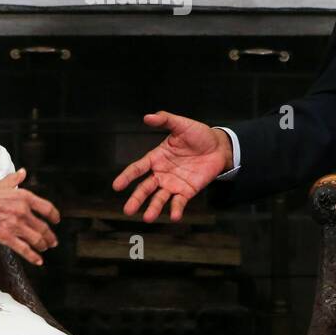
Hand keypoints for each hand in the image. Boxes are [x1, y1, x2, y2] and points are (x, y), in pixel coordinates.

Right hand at [0, 168, 58, 266]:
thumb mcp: (0, 183)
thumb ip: (14, 179)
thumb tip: (22, 173)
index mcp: (22, 196)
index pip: (47, 208)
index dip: (55, 216)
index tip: (56, 220)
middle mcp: (21, 211)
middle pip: (44, 227)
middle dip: (50, 236)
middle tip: (52, 241)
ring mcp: (14, 225)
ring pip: (36, 239)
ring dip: (43, 246)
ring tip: (45, 248)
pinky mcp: (4, 237)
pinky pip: (24, 249)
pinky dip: (33, 256)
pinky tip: (38, 260)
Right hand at [111, 111, 232, 221]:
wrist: (219, 146)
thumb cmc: (198, 134)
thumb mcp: (181, 124)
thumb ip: (165, 120)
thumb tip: (147, 117)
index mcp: (156, 158)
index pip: (138, 168)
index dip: (127, 177)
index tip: (116, 186)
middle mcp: (162, 173)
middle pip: (145, 188)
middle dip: (136, 199)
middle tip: (127, 210)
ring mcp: (174, 184)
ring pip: (159, 198)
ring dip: (153, 208)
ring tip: (147, 218)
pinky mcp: (187, 191)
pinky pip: (179, 202)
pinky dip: (176, 209)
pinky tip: (174, 216)